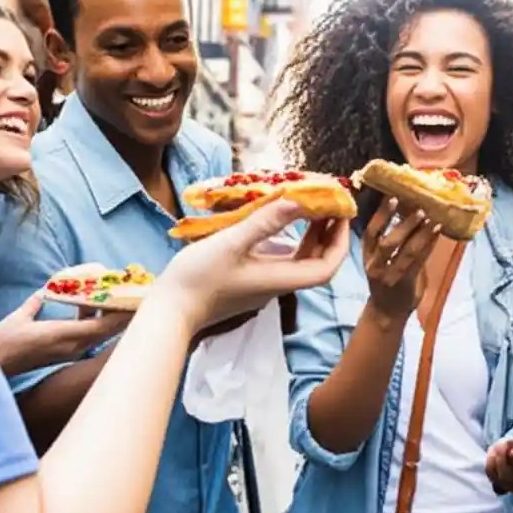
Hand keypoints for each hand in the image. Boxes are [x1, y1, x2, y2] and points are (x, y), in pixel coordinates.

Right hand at [0, 293, 131, 375]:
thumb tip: (45, 290)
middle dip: (122, 313)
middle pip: (107, 330)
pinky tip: (88, 304)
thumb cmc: (5, 342)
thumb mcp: (20, 317)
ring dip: (108, 314)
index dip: (121, 314)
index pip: (102, 326)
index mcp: (64, 335)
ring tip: (116, 294)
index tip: (135, 301)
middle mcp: (72, 346)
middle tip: (134, 296)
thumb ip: (35, 302)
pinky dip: (93, 319)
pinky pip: (88, 334)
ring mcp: (70, 351)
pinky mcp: (66, 352)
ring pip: (99, 332)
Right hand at [156, 199, 349, 333]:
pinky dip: (288, 240)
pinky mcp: (248, 281)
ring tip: (311, 207)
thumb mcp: (231, 243)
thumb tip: (297, 201)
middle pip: (315, 262)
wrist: (170, 311)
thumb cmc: (198, 278)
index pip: (326, 267)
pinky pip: (279, 260)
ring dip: (309, 236)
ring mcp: (262, 284)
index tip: (342, 214)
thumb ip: (265, 222)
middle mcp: (276, 284)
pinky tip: (279, 223)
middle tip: (330, 204)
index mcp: (279, 279)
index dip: (340, 242)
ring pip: (298, 261)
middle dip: (328, 234)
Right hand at [362, 196, 440, 317]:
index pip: (371, 232)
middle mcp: (374, 265)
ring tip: (432, 219)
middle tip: (419, 208)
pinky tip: (437, 232)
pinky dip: (428, 245)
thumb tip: (412, 212)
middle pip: (387, 242)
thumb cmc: (387, 280)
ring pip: (405, 252)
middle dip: (403, 224)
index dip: (381, 214)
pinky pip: (418, 262)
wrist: (387, 312)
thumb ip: (395, 241)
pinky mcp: (404, 283)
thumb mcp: (383, 260)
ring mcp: (389, 276)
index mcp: (367, 255)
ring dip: (420, 234)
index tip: (392, 197)